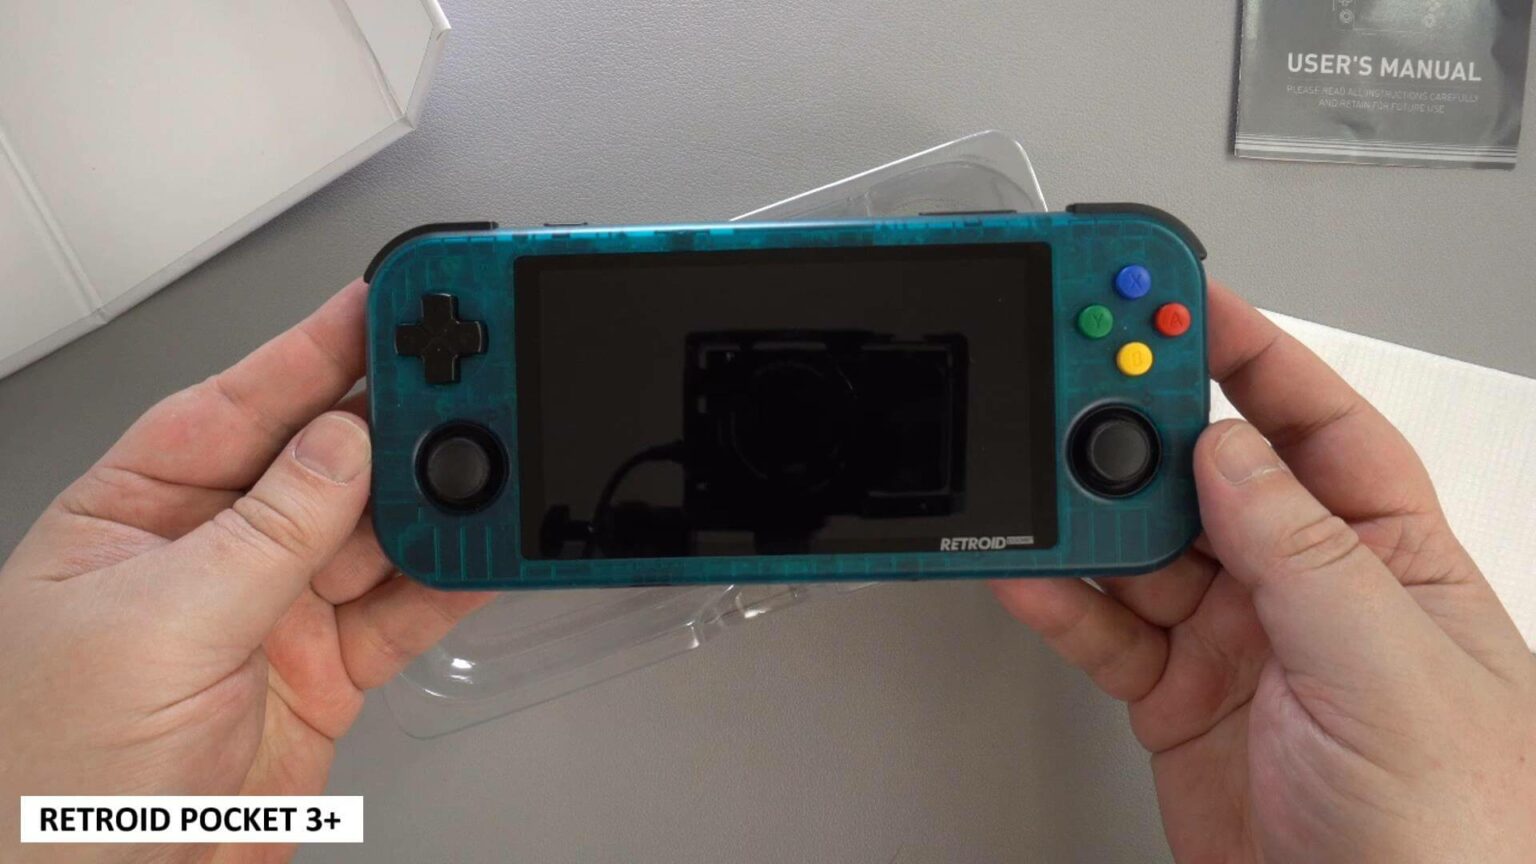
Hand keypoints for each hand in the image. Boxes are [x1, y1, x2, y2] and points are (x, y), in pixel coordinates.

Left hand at [0, 280, 492, 862]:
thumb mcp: (155, 630)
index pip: (236, 405)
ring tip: (498, 461)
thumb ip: (264, 535)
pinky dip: (454, 581)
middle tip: (471, 378)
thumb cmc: (45, 775)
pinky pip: (404, 611)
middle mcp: (208, 552)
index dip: (315, 348)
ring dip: (439, 500)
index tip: (388, 303)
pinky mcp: (326, 673)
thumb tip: (344, 445)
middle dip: (396, 419)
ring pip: (376, 532)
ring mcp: (273, 613)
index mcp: (135, 512)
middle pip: (322, 460)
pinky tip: (491, 548)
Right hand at [993, 282, 1535, 862]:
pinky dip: (1058, 600)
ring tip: (1034, 469)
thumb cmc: (1456, 836)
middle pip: (1209, 473)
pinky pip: (1104, 630)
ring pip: (1143, 547)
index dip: (1246, 351)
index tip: (1176, 296)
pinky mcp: (1176, 701)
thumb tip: (1226, 449)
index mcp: (1391, 558)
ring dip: (1087, 509)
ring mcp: (1239, 645)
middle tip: (1077, 366)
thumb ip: (1301, 549)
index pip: (1315, 423)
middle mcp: (1310, 592)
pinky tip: (1027, 571)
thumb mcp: (1383, 668)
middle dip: (1143, 418)